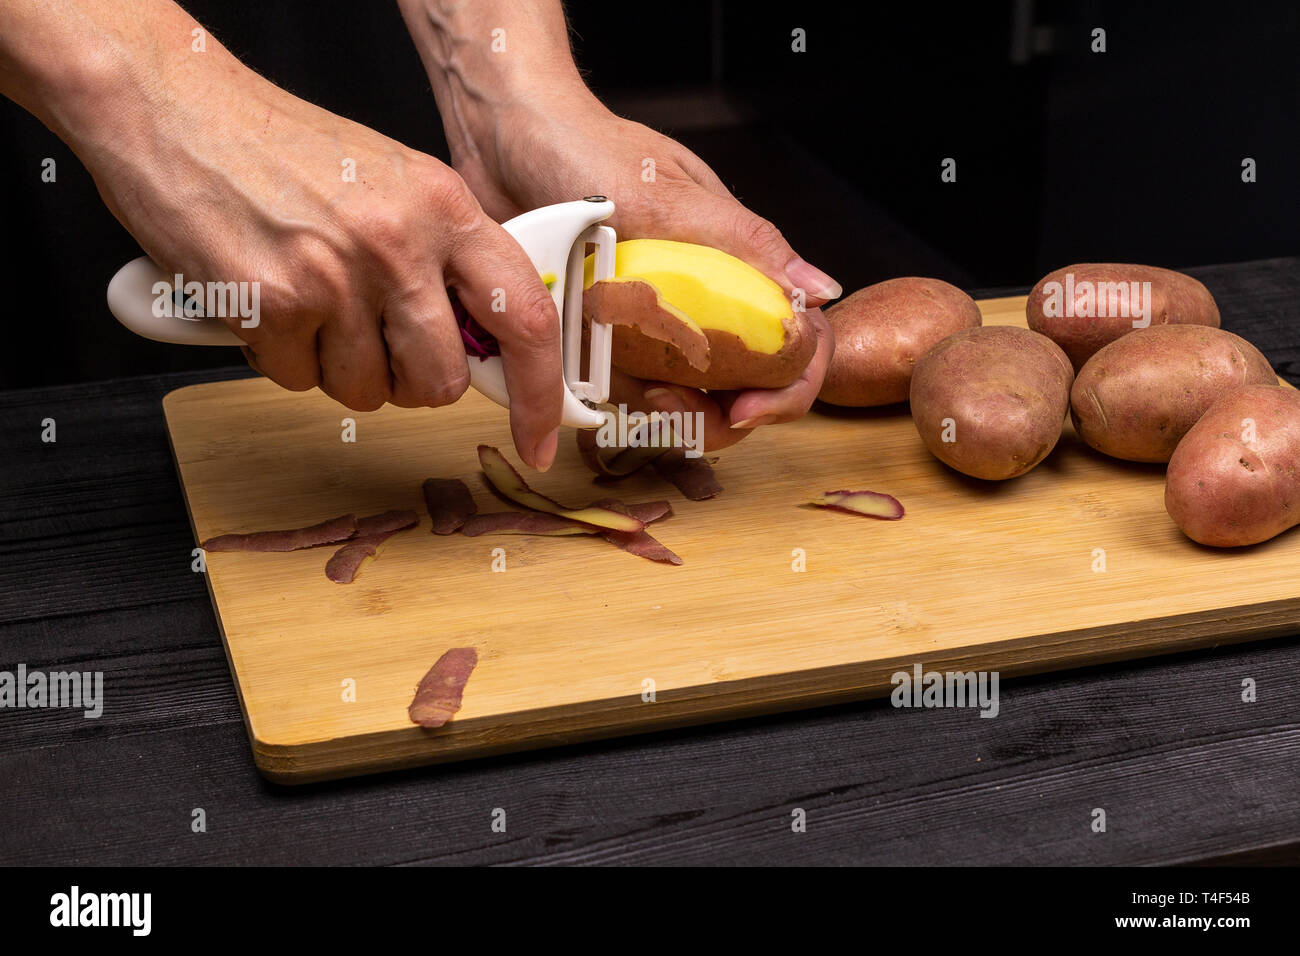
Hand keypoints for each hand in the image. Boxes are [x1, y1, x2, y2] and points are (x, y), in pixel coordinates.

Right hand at [64, 41, 562, 467]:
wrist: (175, 109)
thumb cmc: (281, 149)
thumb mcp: (393, 186)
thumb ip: (442, 259)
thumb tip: (479, 342)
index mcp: (444, 207)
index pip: (523, 316)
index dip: (541, 392)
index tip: (539, 437)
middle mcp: (400, 242)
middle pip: (442, 380)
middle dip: (410, 382)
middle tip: (374, 341)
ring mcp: (337, 276)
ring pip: (367, 390)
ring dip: (337, 367)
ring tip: (309, 302)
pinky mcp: (274, 306)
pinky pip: (297, 380)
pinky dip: (280, 356)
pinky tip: (266, 300)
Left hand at [455, 91, 837, 450]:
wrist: (502, 138)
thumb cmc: (589, 148)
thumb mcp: (674, 196)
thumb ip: (748, 246)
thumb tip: (821, 291)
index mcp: (734, 269)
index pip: (794, 346)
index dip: (785, 389)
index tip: (745, 408)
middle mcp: (699, 302)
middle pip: (742, 389)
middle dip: (717, 418)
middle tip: (673, 410)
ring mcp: (650, 323)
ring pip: (682, 401)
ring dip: (662, 415)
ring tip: (634, 397)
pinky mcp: (599, 336)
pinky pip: (615, 390)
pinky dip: (609, 401)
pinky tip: (590, 389)